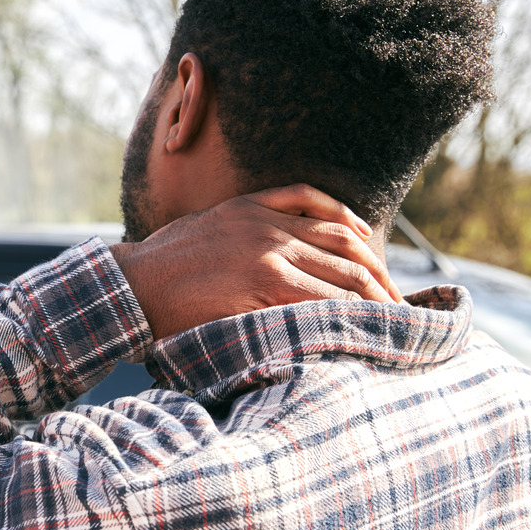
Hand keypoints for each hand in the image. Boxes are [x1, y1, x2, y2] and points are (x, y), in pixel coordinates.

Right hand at [109, 184, 402, 339]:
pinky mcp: (262, 283)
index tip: (377, 268)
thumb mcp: (205, 229)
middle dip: (378, 276)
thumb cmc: (161, 267)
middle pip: (346, 245)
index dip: (362, 242)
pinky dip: (345, 310)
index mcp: (255, 206)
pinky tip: (361, 323)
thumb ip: (244, 229)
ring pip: (340, 273)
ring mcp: (268, 253)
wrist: (132, 285)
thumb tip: (275, 256)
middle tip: (398, 302)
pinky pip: (319, 296)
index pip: (329, 215)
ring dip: (373, 298)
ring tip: (392, 320)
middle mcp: (269, 225)